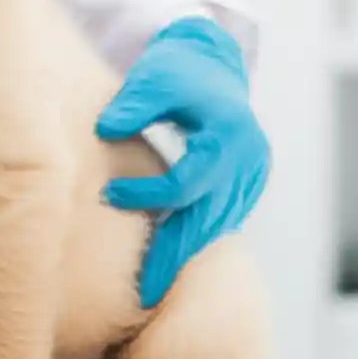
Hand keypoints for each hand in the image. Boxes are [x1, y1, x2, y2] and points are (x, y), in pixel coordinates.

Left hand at [95, 16, 269, 308]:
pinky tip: (168, 258)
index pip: (187, 184)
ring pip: (218, 228)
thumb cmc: (178, 68)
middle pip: (209, 221)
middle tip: (143, 294)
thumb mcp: (154, 74)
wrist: (213, 64)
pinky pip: (221, 221)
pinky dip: (196, 239)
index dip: (145, 195)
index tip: (106, 194)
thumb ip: (133, 102)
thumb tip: (105, 129)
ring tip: (150, 287)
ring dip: (185, 254)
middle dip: (174, 257)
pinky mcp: (246, 186)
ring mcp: (252, 177)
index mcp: (228, 135)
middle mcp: (248, 162)